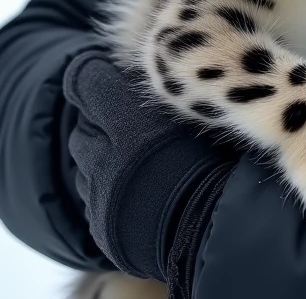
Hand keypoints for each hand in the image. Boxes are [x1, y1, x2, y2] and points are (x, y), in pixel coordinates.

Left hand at [63, 47, 232, 280]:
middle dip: (101, 121)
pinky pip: (92, 199)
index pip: (85, 81)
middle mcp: (105, 156)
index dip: (93, 74)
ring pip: (84, 164)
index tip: (105, 72)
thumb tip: (158, 72)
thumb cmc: (222, 162)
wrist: (219, 232)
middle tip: (133, 123)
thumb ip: (168, 93)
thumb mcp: (202, 111)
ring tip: (136, 162)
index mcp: (129, 121)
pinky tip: (136, 193)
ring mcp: (99, 194)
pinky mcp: (100, 226)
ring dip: (100, 157)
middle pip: (83, 126)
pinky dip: (106, 191)